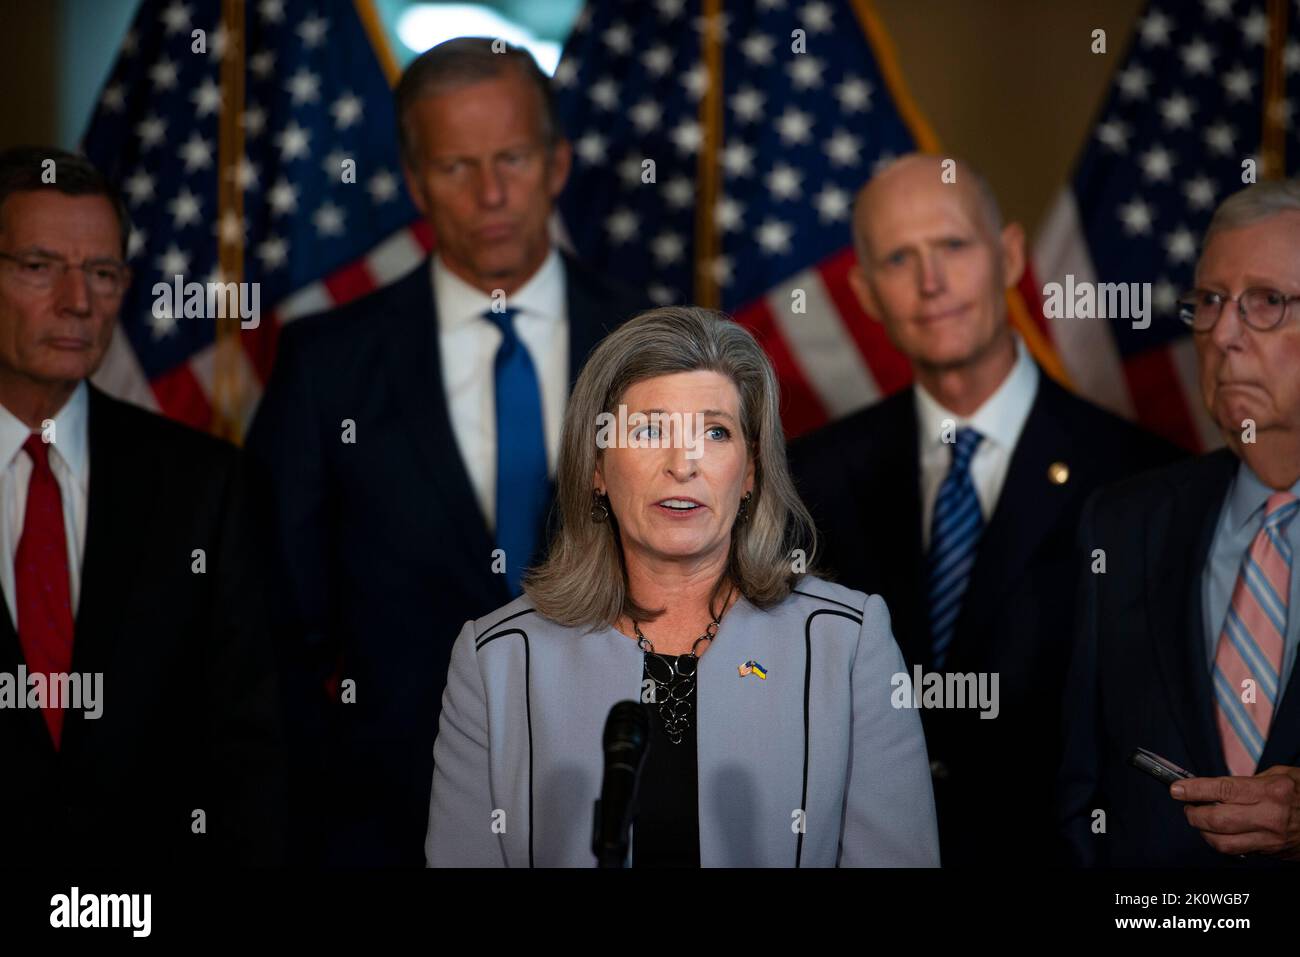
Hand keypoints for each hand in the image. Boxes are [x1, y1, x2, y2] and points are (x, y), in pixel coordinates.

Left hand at [1170, 765, 1299, 859]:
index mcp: (1272, 791)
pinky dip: (1221, 842)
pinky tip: (1218, 832)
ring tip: (1199, 820)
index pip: (1222, 790)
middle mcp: (1270, 817)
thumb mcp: (1283, 775)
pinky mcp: (1272, 853)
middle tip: (1187, 806)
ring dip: (1203, 832)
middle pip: (1216, 820)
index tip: (1177, 789)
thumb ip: (1249, 781)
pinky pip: (1237, 851)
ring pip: (1223, 843)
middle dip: (1193, 813)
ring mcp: (1271, 839)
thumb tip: (1217, 788)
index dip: (1194, 790)